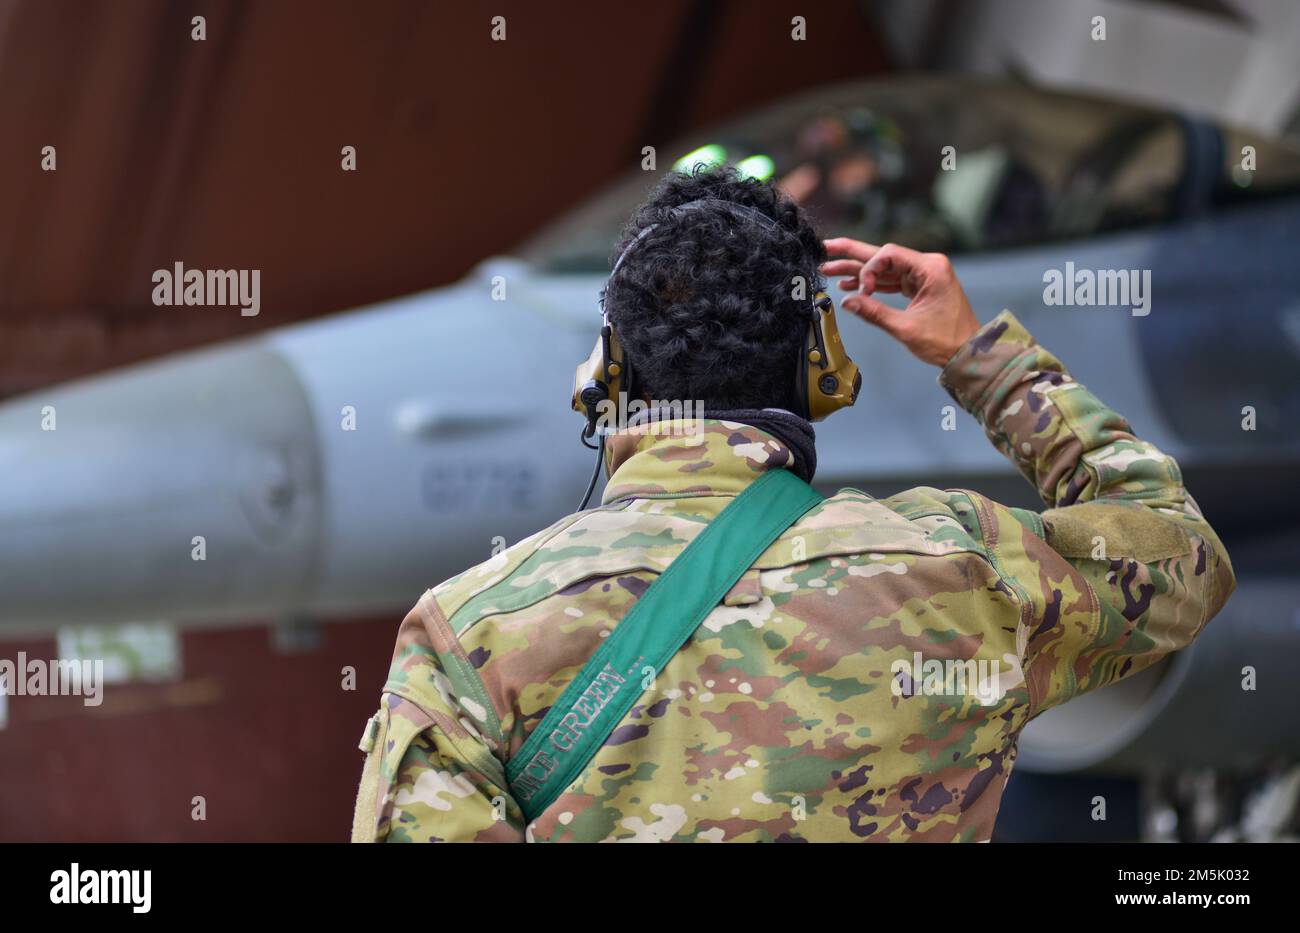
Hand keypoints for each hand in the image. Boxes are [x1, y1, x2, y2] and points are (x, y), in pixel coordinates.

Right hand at [821, 238, 979, 366]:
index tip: (862, 292)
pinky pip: (892, 280)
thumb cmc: (947, 340)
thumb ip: (874, 313)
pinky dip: (873, 284)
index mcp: (930, 268)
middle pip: (883, 256)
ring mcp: (924, 275)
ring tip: (831, 270)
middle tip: (827, 248)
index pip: (889, 254)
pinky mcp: (920, 286)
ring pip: (885, 268)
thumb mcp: (906, 328)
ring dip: (859, 272)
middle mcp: (928, 266)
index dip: (869, 270)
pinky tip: (852, 286)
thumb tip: (848, 302)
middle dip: (854, 254)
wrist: (968, 352)